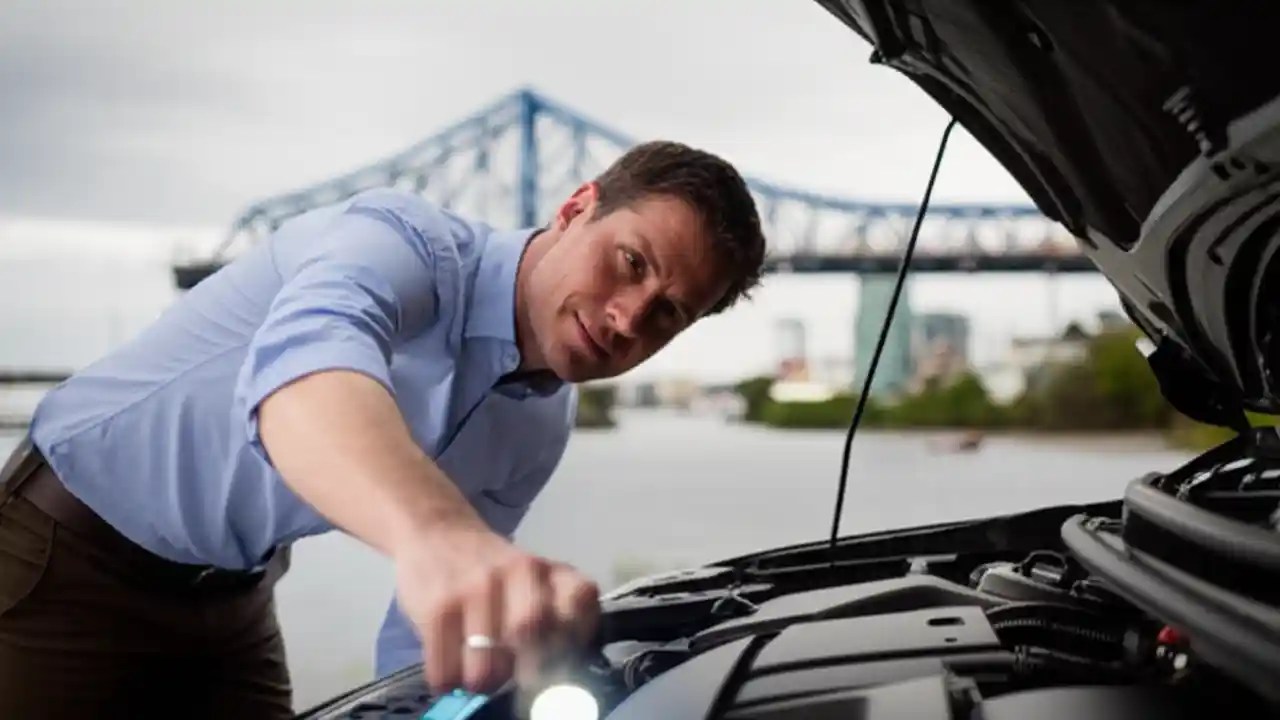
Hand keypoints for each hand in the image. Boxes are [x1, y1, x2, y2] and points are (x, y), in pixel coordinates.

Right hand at [393, 522, 600, 693]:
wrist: (436, 530)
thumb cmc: (491, 570)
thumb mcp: (535, 580)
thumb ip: (557, 614)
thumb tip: (562, 675)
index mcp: (552, 571)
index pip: (582, 599)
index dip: (575, 637)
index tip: (561, 658)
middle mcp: (520, 571)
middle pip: (533, 632)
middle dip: (527, 672)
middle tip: (515, 676)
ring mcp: (477, 588)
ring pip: (489, 668)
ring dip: (484, 683)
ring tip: (479, 674)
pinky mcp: (438, 606)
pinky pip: (446, 670)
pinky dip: (448, 681)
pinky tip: (450, 671)